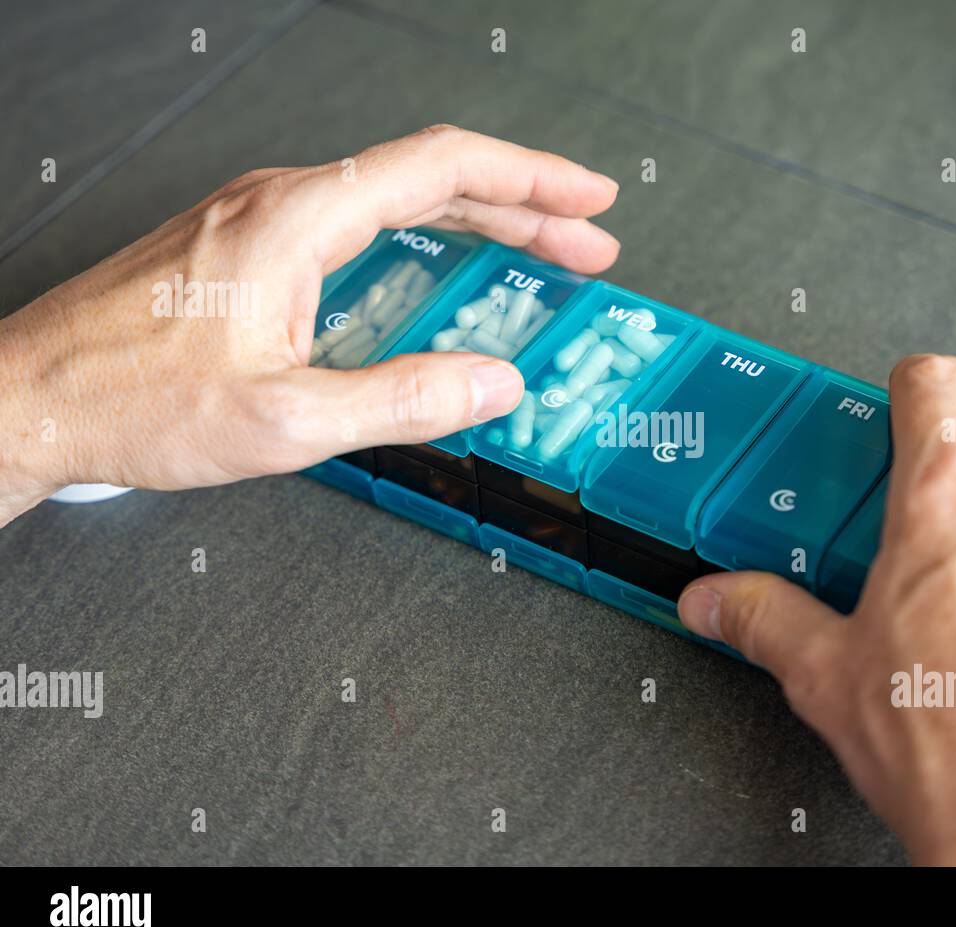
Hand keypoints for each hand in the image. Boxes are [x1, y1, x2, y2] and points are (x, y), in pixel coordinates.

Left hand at [0, 125, 619, 524]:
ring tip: (536, 253)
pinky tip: (438, 267)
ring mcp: (256, 216)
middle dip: (524, 206)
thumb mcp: (290, 420)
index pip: (442, 167)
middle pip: (429, 177)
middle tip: (587, 242)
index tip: (590, 199)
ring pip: (392, 195)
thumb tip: (496, 384)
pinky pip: (355, 218)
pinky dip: (421, 236)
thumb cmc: (133, 402)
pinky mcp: (241, 244)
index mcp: (296, 219)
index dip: (533, 178)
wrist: (29, 397)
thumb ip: (406, 401)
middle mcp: (278, 199)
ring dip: (476, 221)